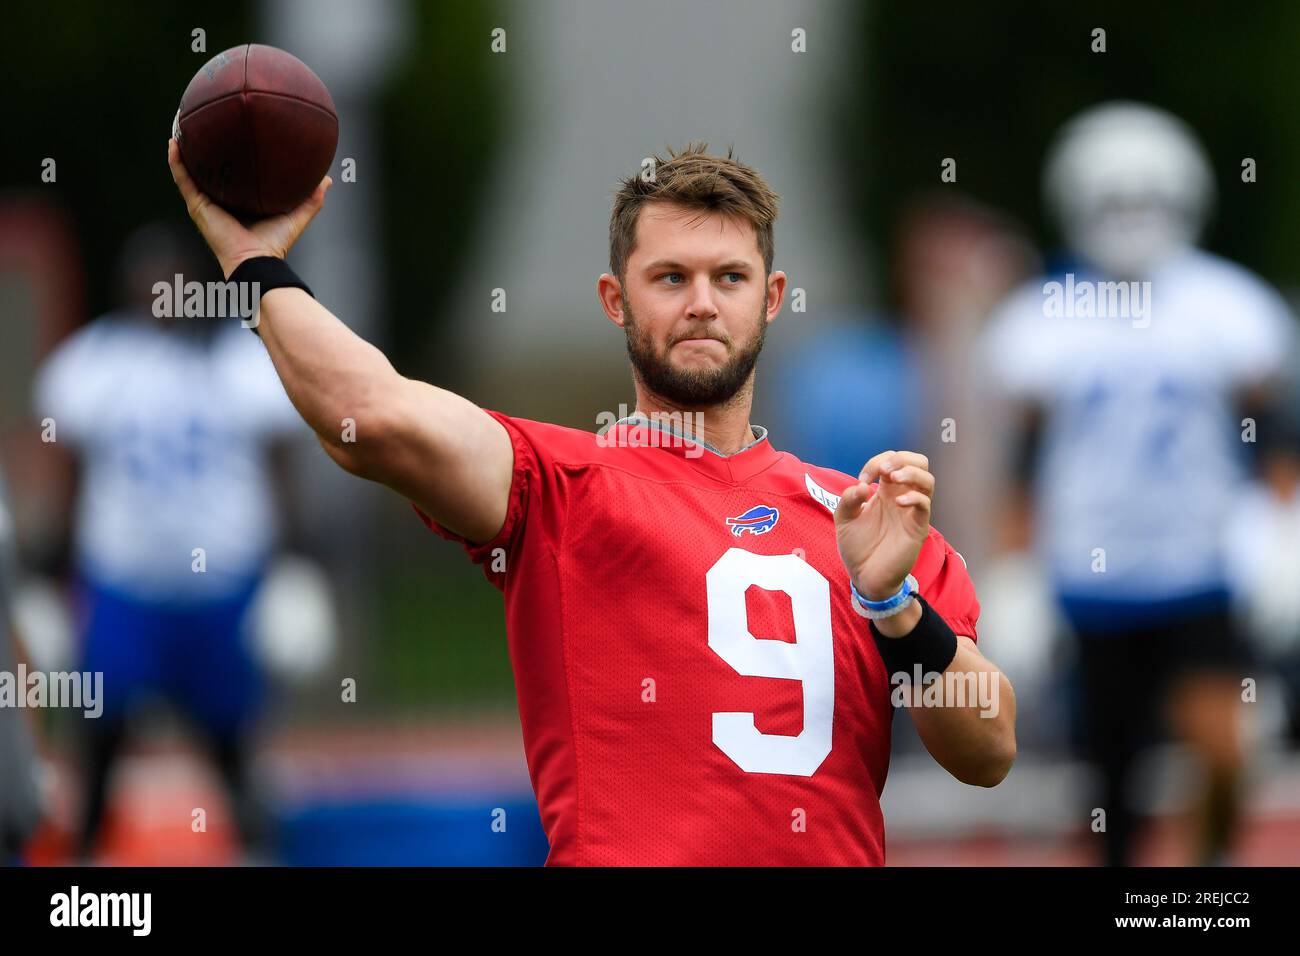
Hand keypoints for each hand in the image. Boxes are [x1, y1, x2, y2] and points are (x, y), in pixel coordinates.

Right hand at [167, 138, 331, 277]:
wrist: (258, 260)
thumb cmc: (275, 243)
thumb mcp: (297, 214)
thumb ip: (312, 198)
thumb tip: (327, 179)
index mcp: (238, 203)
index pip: (232, 177)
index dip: (230, 159)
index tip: (231, 136)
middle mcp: (219, 202)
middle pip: (208, 171)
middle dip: (203, 150)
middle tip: (202, 124)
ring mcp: (205, 203)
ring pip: (189, 172)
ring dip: (182, 149)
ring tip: (180, 125)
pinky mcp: (197, 206)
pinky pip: (182, 179)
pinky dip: (176, 161)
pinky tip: (173, 141)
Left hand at [835, 450, 933, 600]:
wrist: (865, 576)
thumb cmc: (857, 548)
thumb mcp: (844, 520)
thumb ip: (847, 500)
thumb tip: (860, 486)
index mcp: (885, 491)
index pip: (892, 461)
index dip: (877, 462)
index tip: (862, 479)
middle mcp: (902, 497)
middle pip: (919, 462)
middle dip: (901, 458)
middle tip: (883, 471)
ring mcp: (912, 512)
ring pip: (927, 480)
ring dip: (911, 472)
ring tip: (892, 478)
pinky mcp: (917, 527)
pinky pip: (925, 505)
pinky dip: (914, 497)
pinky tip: (898, 503)